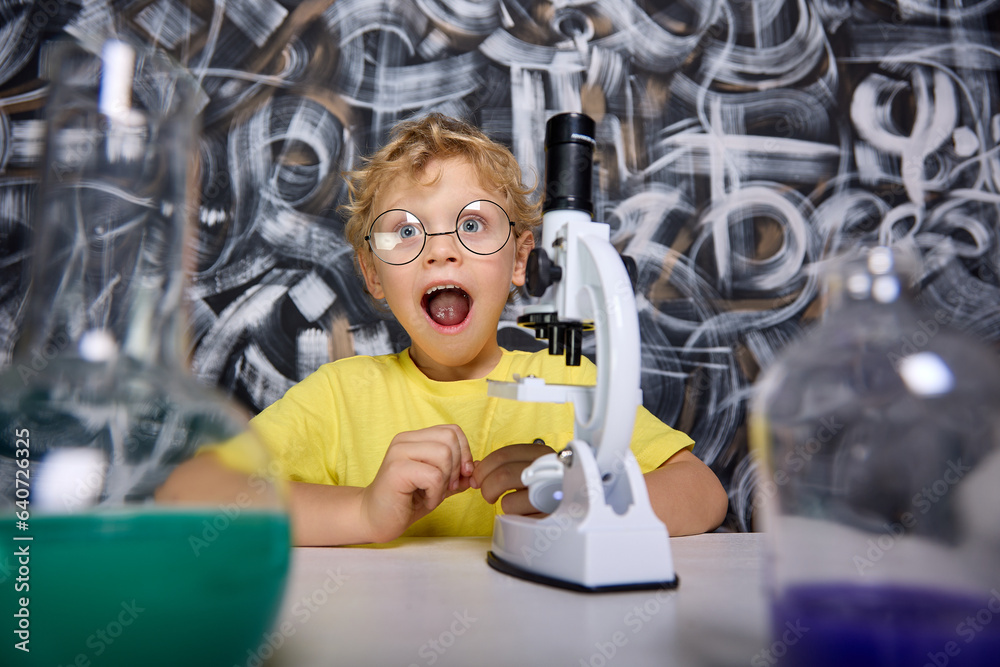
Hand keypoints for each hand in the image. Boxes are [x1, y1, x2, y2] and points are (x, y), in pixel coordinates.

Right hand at [360, 424, 473, 542]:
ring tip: (432, 494)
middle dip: (456, 468)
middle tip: (445, 488)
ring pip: (444, 455)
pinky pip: (434, 476)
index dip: (464, 452)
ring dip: (445, 482)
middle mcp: (404, 440)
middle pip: (450, 440)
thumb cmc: (406, 501)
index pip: (452, 431)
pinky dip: (435, 493)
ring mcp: (398, 453)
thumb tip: (478, 467)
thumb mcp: (438, 485)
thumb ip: (457, 474)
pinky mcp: (396, 470)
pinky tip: (424, 500)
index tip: (462, 475)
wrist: (375, 519)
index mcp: (414, 438)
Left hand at [471, 439, 554, 515]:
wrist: (573, 505)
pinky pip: (516, 514)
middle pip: (503, 474)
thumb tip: (476, 466)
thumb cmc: (546, 484)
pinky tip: (523, 511)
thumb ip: (503, 464)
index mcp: (541, 454)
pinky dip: (514, 514)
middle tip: (486, 492)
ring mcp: (548, 493)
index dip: (484, 467)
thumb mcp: (528, 467)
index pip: (504, 454)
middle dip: (486, 485)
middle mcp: (547, 470)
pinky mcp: (546, 514)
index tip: (477, 477)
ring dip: (500, 502)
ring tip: (508, 503)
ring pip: (508, 498)